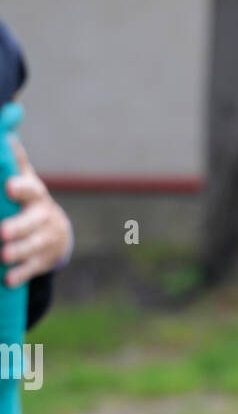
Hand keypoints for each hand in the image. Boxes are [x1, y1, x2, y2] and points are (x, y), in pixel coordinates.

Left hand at [1, 136, 72, 286]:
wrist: (57, 233)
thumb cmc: (30, 201)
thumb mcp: (27, 181)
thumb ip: (15, 162)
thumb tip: (5, 134)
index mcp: (36, 196)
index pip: (30, 189)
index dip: (21, 188)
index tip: (9, 187)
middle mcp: (43, 217)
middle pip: (31, 223)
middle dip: (18, 228)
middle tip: (2, 232)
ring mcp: (45, 240)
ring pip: (33, 247)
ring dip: (18, 253)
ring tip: (3, 256)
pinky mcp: (43, 260)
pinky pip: (33, 268)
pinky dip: (21, 274)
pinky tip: (8, 279)